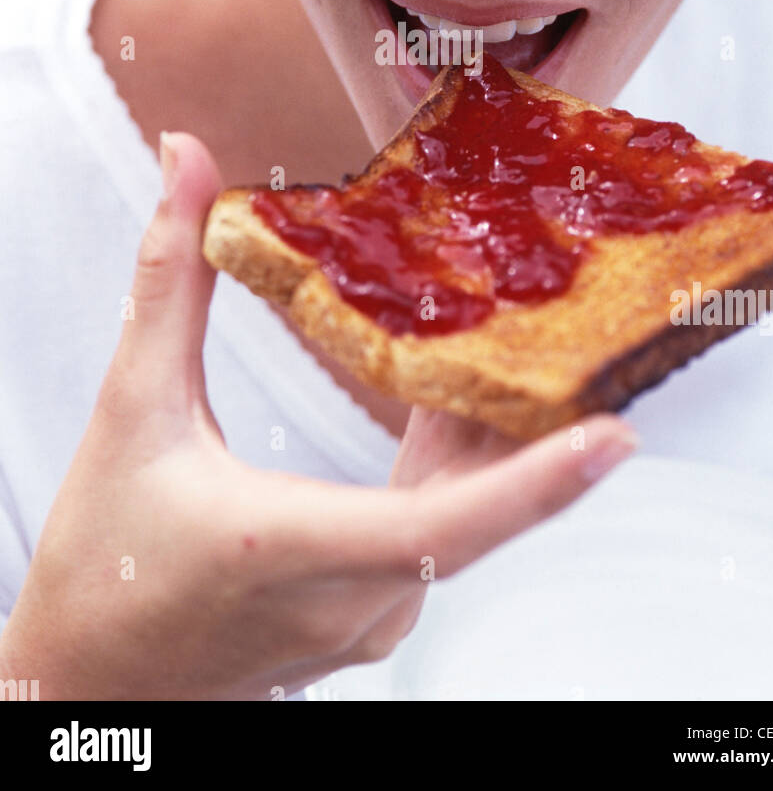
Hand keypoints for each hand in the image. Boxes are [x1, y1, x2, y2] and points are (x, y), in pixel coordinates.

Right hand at [0, 133, 637, 700]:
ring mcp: (364, 620)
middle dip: (533, 420)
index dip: (534, 484)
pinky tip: (455, 401)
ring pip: (460, 520)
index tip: (614, 437)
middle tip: (588, 334)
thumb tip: (186, 163)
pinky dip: (453, 468)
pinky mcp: (365, 622)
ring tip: (534, 347)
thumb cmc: (99, 563)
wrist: (88, 680)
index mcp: (292, 546)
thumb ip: (168, 280)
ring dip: (492, 439)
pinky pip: (436, 536)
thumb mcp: (130, 409)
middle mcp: (349, 599)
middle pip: (473, 503)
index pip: (440, 524)